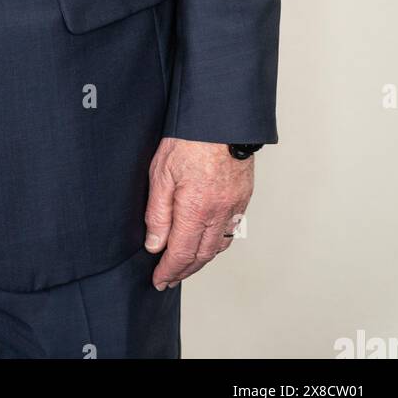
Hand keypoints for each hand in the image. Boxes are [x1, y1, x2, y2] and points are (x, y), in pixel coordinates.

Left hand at [144, 138, 252, 289]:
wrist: (221, 118)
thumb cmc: (189, 139)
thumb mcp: (161, 173)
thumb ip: (158, 212)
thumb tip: (155, 244)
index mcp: (196, 209)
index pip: (181, 253)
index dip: (169, 270)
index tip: (159, 280)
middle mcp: (219, 213)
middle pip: (201, 255)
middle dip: (184, 271)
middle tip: (169, 279)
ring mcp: (234, 207)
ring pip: (218, 246)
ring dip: (201, 261)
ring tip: (186, 267)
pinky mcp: (243, 197)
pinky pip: (231, 231)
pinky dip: (217, 244)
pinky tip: (208, 243)